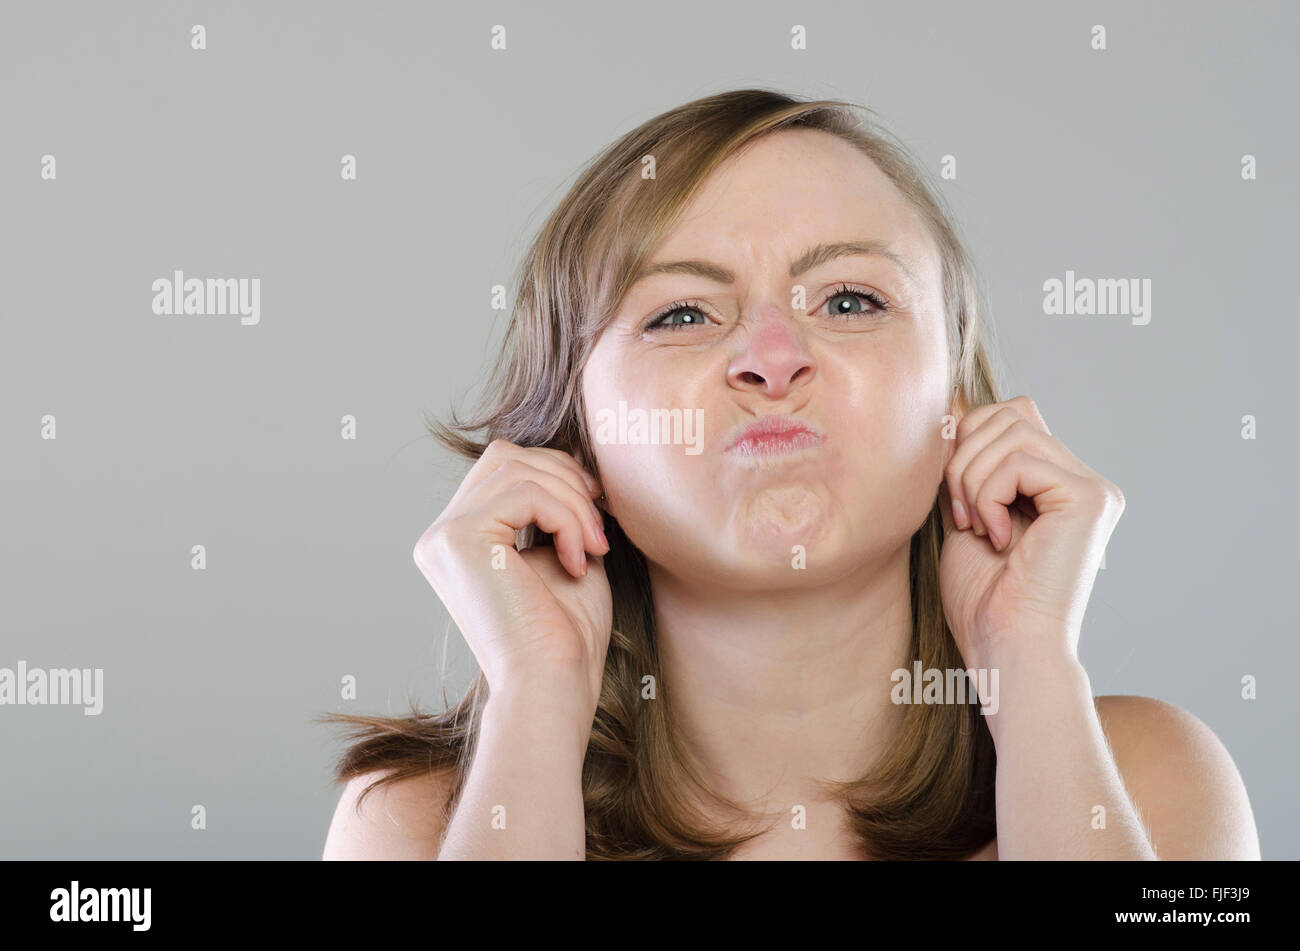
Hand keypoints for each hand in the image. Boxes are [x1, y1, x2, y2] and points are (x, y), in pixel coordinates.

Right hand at [412, 439, 613, 717]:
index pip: (504, 468)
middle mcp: (440, 536)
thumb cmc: (565, 636)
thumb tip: (576, 462)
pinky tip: (579, 560)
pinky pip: (523, 494)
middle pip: (506, 457)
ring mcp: (443, 537)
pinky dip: (564, 518)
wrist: (551, 687)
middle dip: (565, 479)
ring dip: (571, 501)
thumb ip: (558, 509)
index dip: (557, 474)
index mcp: (461, 540)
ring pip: (517, 469)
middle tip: (601, 524)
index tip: (599, 507)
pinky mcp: (457, 540)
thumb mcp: (565, 553)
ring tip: (595, 545)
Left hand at [936, 396, 1124, 670]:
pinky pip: (1019, 460)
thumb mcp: (963, 512)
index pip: (1010, 416)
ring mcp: (1092, 488)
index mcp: (1057, 485)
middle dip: (964, 457)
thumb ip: (966, 463)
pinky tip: (998, 538)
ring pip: (1011, 430)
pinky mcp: (1090, 498)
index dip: (968, 442)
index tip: (953, 500)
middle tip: (960, 515)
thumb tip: (951, 404)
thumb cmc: (982, 599)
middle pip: (1010, 413)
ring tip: (977, 528)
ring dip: (971, 480)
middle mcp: (1083, 481)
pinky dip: (989, 496)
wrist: (1005, 650)